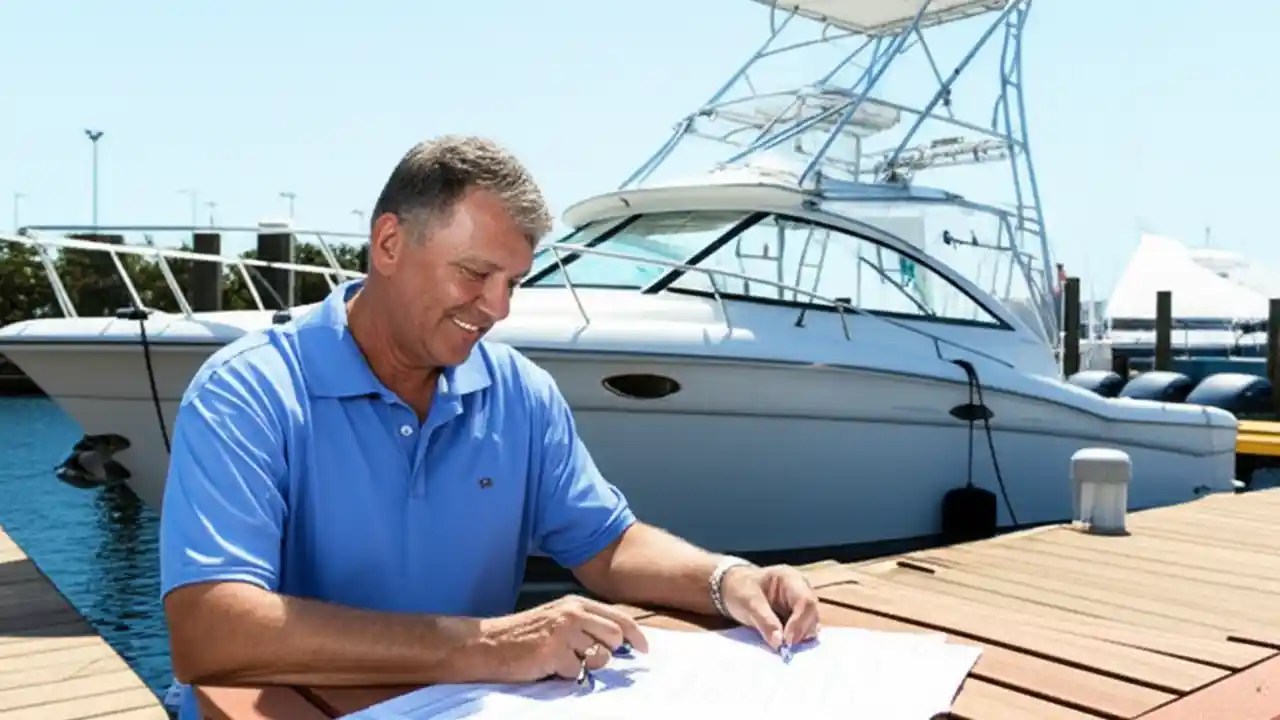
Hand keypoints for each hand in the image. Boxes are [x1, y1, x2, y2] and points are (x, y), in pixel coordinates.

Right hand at [476, 594, 648, 681]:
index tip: (645, 650)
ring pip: (598, 656)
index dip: (637, 636)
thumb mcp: (559, 619)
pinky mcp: (554, 652)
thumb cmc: (526, 634)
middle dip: (609, 652)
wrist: (489, 644)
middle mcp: (572, 613)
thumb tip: (619, 643)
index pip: (619, 617)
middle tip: (588, 657)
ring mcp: (563, 632)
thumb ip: (587, 625)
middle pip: (615, 636)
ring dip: (584, 664)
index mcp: (575, 604)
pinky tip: (548, 665)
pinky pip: (575, 671)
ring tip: (561, 659)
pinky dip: (565, 674)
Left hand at [720, 564, 819, 649]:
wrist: (732, 587)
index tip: (787, 641)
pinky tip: (785, 643)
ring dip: (800, 637)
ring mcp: (802, 603)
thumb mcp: (748, 602)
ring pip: (812, 623)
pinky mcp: (799, 616)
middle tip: (785, 648)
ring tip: (784, 645)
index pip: (805, 601)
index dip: (799, 623)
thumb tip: (780, 643)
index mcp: (790, 579)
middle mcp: (801, 589)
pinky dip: (797, 639)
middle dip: (800, 632)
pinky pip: (805, 629)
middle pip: (812, 613)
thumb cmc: (740, 589)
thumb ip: (764, 621)